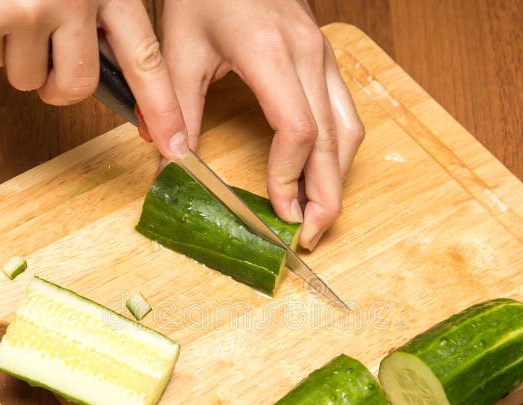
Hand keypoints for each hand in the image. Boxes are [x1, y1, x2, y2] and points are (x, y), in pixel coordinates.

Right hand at [0, 0, 188, 158]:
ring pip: (27, 79)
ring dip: (18, 55)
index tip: (175, 147)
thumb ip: (103, 12)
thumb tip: (112, 71)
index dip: (161, 108)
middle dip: (58, 83)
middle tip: (44, 53)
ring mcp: (26, 11)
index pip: (145, 60)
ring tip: (11, 6)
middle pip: (75, 87)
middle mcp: (73, 0)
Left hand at [161, 0, 363, 249]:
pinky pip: (345, 115)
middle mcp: (309, 55)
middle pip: (333, 141)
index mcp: (270, 52)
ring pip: (348, 131)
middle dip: (325, 196)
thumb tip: (174, 163)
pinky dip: (338, 154)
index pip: (297, 129)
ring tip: (319, 214)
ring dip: (338, 179)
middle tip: (311, 236)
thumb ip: (177, 108)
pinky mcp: (327, 60)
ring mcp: (324, 56)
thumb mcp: (179, 49)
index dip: (289, 176)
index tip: (277, 211)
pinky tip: (321, 175)